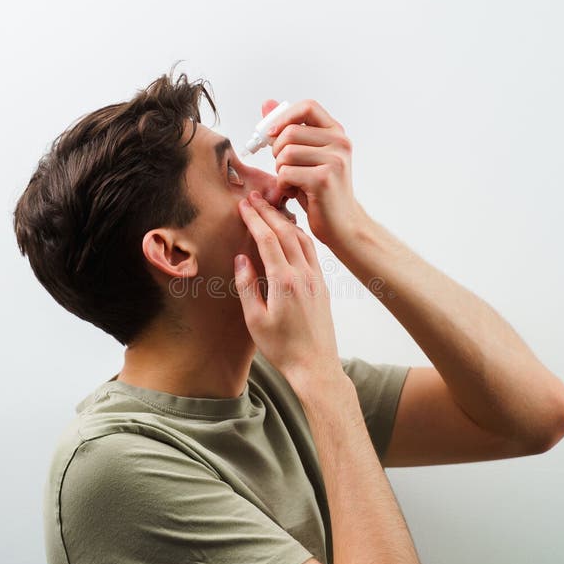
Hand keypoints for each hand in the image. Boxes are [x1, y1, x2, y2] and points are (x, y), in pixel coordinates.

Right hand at [234, 190, 343, 388]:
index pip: (268, 239)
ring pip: (302, 239)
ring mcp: (316, 279)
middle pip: (286, 232)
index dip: (255, 218)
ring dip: (285, 221)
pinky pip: (310, 252)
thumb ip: (247, 286)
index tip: (243, 204)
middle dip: (269, 212)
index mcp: (284, 281)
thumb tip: (241, 258)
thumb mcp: (255, 320)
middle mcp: (303, 275)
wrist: (316, 366)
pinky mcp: (322, 286)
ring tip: (271, 208)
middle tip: (254, 197)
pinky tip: (291, 233)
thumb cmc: (282, 348)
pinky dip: (298, 235)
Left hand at [261, 98, 363, 250]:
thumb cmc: (321, 191)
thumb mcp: (305, 156)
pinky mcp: (323, 179)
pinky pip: (285, 173)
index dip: (284, 117)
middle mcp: (340, 143)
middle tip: (284, 169)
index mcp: (337, 133)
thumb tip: (267, 103)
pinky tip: (294, 193)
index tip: (271, 134)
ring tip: (292, 183)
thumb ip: (288, 130)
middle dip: (277, 152)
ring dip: (280, 171)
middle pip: (289, 133)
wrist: (342, 225)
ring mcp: (334, 160)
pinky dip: (282, 186)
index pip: (307, 107)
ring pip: (285, 154)